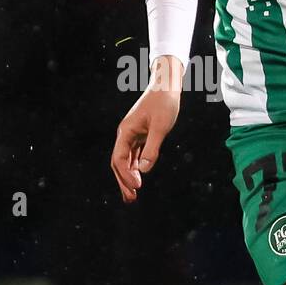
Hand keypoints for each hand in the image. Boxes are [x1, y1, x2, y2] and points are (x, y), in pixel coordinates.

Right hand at [110, 55, 182, 202]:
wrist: (166, 85)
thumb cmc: (163, 103)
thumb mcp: (160, 127)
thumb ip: (153, 148)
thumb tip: (145, 169)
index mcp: (126, 131)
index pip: (120, 158)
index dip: (127, 174)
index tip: (137, 186)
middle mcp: (126, 134)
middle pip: (119, 162)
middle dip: (124, 181)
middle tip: (131, 198)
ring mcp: (132, 135)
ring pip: (126, 160)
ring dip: (128, 177)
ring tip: (133, 194)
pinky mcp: (140, 135)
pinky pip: (134, 155)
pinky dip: (135, 167)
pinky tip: (138, 177)